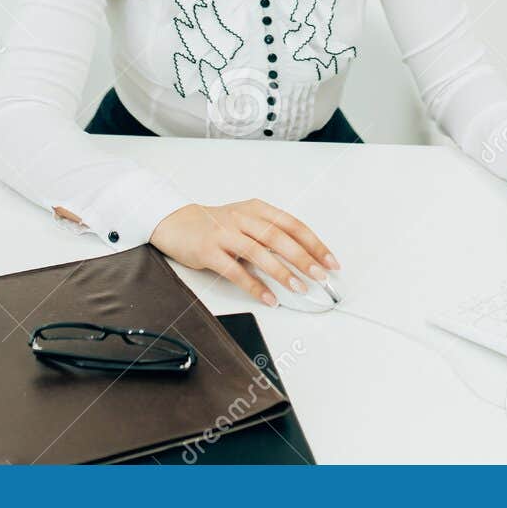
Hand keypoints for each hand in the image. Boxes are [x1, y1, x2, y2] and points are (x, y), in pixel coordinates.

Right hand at [149, 198, 339, 305]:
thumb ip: (270, 236)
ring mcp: (225, 233)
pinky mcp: (209, 250)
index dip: (314, 243)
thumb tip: (302, 260)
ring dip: (283, 273)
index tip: (330, 261)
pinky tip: (268, 297)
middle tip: (321, 275)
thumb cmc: (216, 224)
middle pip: (280, 238)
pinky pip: (235, 270)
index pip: (293, 225)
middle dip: (304, 258)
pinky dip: (254, 285)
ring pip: (260, 253)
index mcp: (257, 209)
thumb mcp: (246, 222)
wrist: (176, 222)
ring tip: (299, 288)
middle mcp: (243, 218)